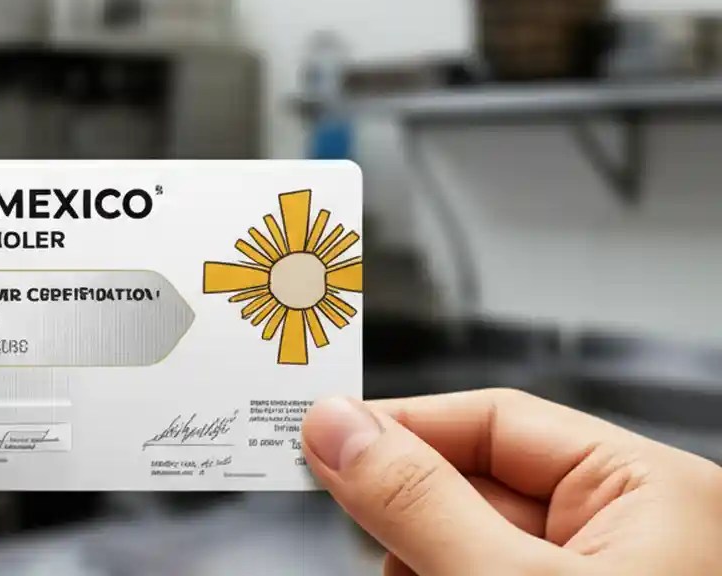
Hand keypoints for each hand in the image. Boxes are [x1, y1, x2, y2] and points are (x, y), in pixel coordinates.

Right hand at [303, 389, 721, 575]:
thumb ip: (421, 502)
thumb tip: (338, 429)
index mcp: (654, 493)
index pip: (497, 418)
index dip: (403, 422)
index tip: (324, 434)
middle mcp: (635, 533)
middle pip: (477, 480)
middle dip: (406, 502)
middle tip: (342, 509)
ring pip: (472, 536)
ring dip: (415, 551)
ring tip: (389, 569)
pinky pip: (484, 573)